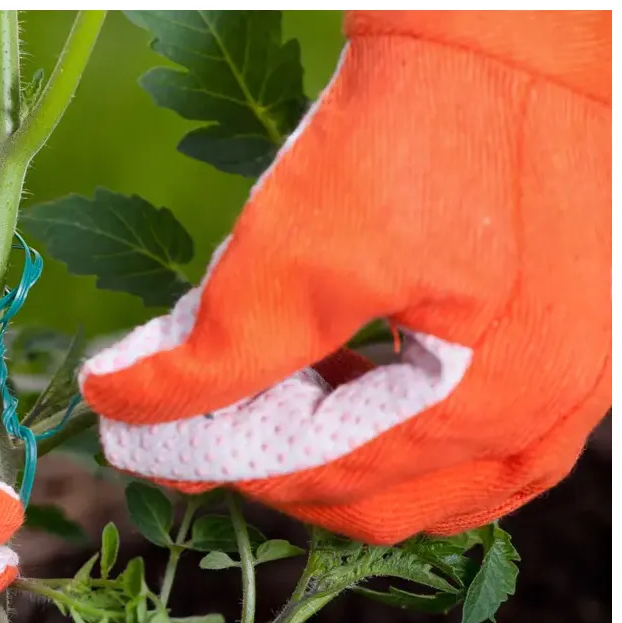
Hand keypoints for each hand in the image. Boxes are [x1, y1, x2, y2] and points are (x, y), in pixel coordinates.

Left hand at [80, 11, 609, 543]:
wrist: (507, 33)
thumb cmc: (418, 124)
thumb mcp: (299, 249)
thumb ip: (212, 356)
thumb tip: (120, 406)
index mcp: (501, 398)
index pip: (328, 478)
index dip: (224, 465)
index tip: (151, 441)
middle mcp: (552, 413)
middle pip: (379, 502)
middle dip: (277, 470)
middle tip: (204, 424)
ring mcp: (576, 386)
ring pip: (425, 486)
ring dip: (332, 459)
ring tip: (266, 399)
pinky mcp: (569, 350)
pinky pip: (470, 447)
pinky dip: (391, 435)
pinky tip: (340, 384)